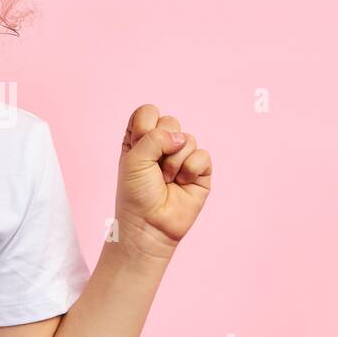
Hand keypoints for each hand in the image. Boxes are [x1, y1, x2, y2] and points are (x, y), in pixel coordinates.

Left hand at [115, 104, 212, 258]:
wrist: (149, 224)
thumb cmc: (136, 193)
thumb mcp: (134, 159)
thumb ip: (154, 137)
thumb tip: (181, 138)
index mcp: (141, 139)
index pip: (149, 112)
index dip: (145, 126)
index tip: (137, 145)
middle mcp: (162, 146)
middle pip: (171, 121)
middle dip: (161, 145)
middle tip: (154, 168)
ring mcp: (182, 157)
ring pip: (188, 139)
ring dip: (174, 162)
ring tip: (166, 180)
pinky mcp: (200, 172)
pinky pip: (203, 155)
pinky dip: (191, 169)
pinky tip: (182, 184)